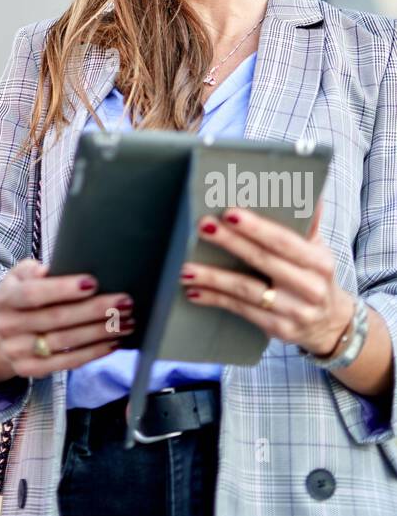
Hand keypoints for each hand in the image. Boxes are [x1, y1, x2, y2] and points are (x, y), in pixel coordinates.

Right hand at [0, 259, 135, 378]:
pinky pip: (66, 363)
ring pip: (65, 342)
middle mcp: (8, 326)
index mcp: (4, 298)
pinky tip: (112, 342)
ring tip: (126, 323)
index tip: (93, 282)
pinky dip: (93, 353)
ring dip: (100, 332)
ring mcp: (18, 352)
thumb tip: (48, 270)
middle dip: (94, 310)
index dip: (63, 289)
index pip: (33, 293)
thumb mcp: (18, 277)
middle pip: (56, 319)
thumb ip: (32, 270)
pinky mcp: (30, 370)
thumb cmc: (19, 298)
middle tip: (124, 303)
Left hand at [178, 196, 354, 355]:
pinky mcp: (278, 329)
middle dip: (230, 243)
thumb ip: (308, 221)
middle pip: (263, 262)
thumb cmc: (315, 276)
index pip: (284, 241)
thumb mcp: (318, 250)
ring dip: (213, 278)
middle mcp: (310, 288)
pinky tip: (194, 291)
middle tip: (203, 227)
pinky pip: (241, 310)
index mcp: (319, 262)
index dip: (257, 228)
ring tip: (186, 268)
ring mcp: (294, 311)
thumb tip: (302, 187)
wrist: (331, 324)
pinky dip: (215, 299)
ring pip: (247, 290)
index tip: (230, 213)